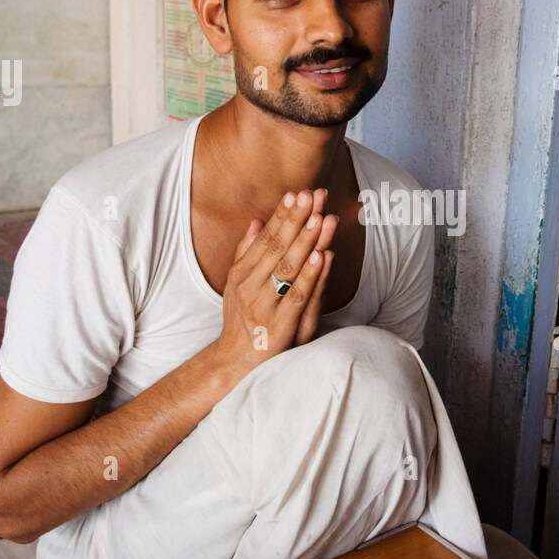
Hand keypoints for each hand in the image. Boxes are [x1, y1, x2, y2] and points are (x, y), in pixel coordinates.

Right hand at [212, 188, 336, 378]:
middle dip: (297, 220)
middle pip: (277, 248)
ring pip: (288, 269)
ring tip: (321, 218)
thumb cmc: (242, 322)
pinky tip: (322, 256)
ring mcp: (264, 306)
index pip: (265, 239)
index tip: (297, 194)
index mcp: (241, 275)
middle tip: (313, 196)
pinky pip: (298, 296)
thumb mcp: (236, 286)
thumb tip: (256, 222)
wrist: (236, 364)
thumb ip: (246, 254)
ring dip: (307, 242)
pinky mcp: (281, 326)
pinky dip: (310, 275)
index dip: (282, 216)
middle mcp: (249, 287)